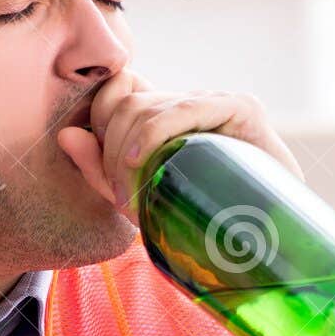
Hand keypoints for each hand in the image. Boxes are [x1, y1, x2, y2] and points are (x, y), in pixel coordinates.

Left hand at [56, 68, 304, 212]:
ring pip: (144, 108)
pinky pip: (182, 110)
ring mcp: (216, 101)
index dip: (98, 131)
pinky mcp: (241, 109)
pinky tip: (136, 163)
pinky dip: (151, 135)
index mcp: (166, 113)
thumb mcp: (136, 197)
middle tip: (121, 201)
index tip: (108, 183)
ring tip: (135, 203)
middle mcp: (189, 100)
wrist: (269, 243)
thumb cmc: (202, 223)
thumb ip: (98, 169)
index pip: (113, 93)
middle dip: (108, 152)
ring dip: (125, 157)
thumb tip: (64, 135)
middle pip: (123, 102)